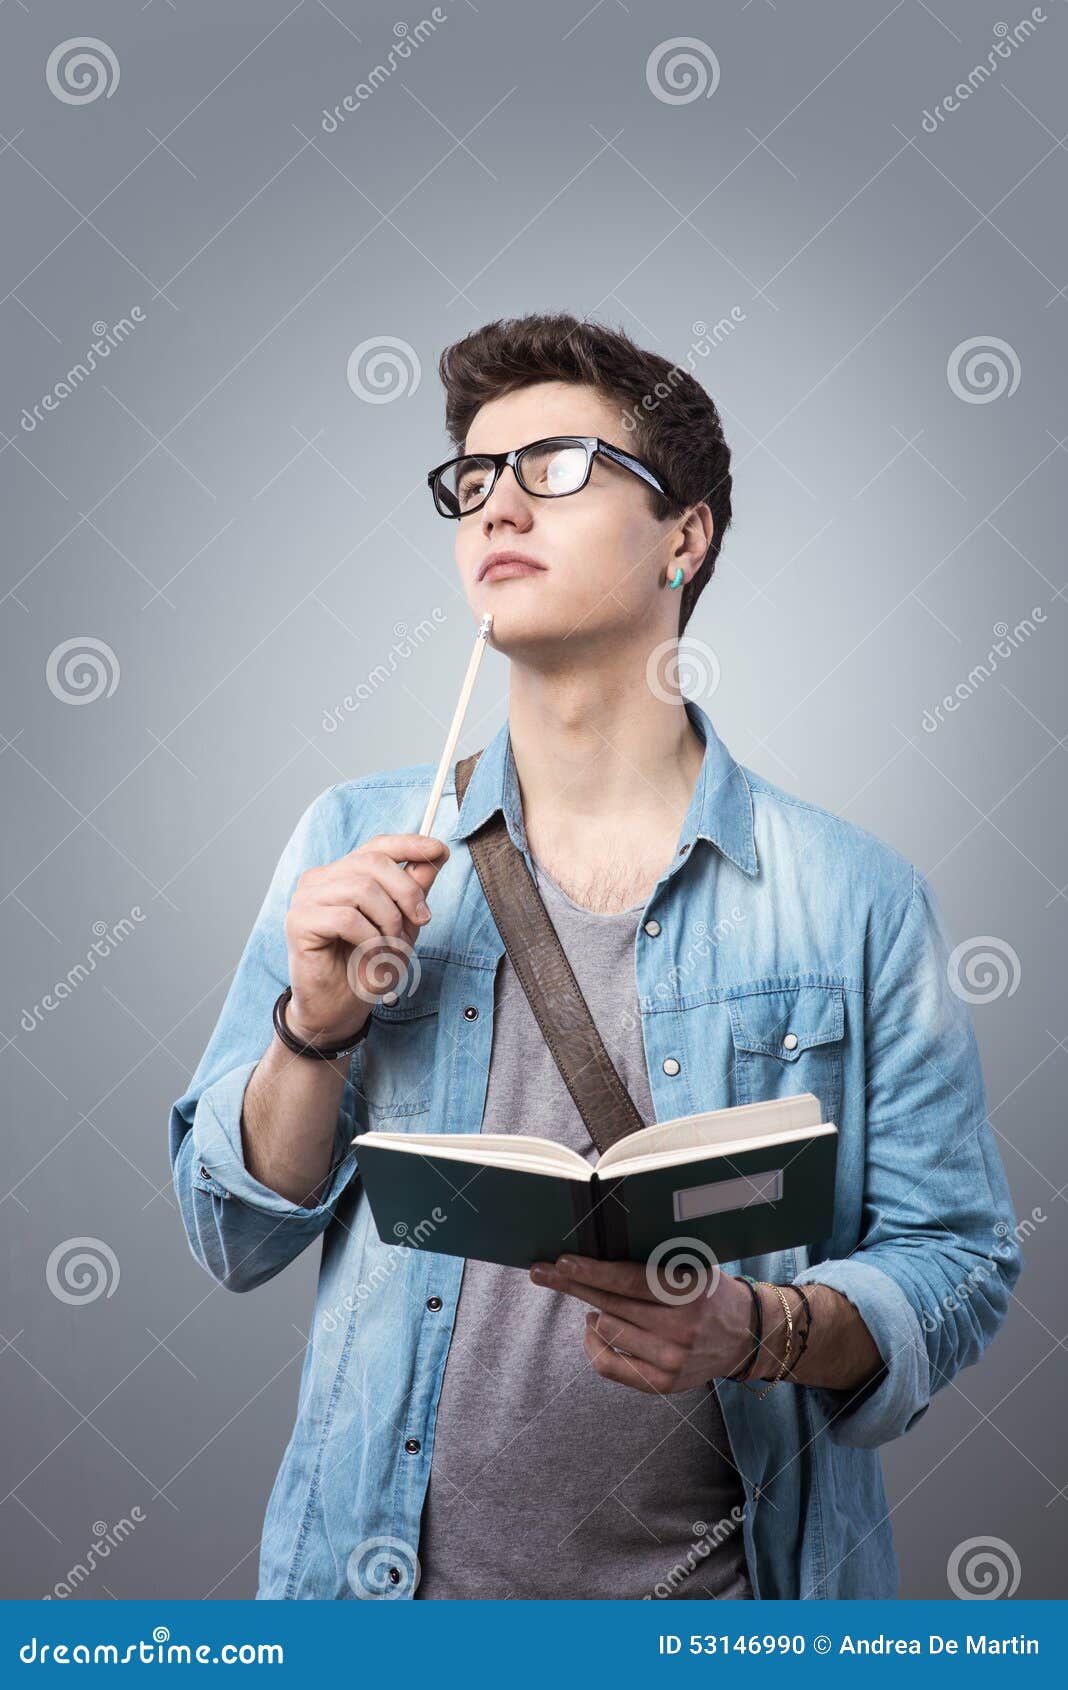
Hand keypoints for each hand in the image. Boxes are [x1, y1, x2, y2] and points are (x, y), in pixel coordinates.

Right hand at [284, 832, 449, 1043]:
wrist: (340, 1008)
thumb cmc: (367, 966)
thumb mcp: (402, 925)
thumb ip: (414, 891)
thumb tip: (434, 856)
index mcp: (345, 874)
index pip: (378, 845)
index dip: (410, 843)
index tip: (441, 851)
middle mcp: (322, 879)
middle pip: (374, 862)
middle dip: (408, 892)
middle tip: (422, 921)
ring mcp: (307, 898)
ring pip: (362, 889)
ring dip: (388, 921)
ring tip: (390, 947)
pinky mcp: (299, 921)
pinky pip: (346, 917)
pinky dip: (369, 938)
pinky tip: (371, 954)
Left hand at [529, 1255, 756, 1393]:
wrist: (747, 1337)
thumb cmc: (711, 1293)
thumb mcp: (693, 1268)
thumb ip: (654, 1265)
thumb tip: (598, 1256)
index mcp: (689, 1293)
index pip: (630, 1281)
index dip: (594, 1271)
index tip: (563, 1261)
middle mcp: (680, 1328)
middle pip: (612, 1305)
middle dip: (574, 1285)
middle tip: (543, 1272)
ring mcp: (671, 1360)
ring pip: (608, 1331)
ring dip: (592, 1313)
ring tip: (592, 1302)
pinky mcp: (664, 1384)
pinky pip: (610, 1366)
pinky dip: (593, 1345)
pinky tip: (593, 1328)